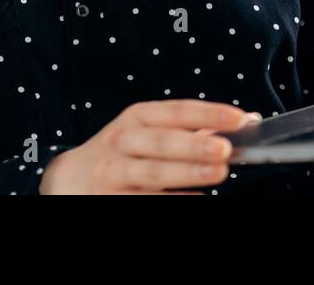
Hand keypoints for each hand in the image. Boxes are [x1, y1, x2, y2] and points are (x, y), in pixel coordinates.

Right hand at [39, 99, 261, 193]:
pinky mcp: (109, 200)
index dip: (207, 114)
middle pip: (161, 141)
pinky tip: (196, 200)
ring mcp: (114, 172)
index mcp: (137, 117)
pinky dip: (172, 201)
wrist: (68, 181)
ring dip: (186, 173)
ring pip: (151, 172)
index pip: (175, 111)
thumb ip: (195, 128)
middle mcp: (122, 141)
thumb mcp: (149, 131)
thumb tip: (246, 121)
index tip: (238, 119)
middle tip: (225, 150)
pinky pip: (144, 201)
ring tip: (218, 173)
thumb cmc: (121, 152)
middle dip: (194, 145)